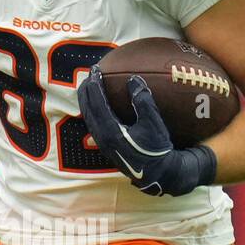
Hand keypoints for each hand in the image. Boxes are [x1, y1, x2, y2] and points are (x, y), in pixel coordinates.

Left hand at [77, 67, 216, 196]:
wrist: (158, 174)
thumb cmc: (157, 150)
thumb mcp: (154, 124)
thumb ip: (143, 101)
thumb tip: (134, 80)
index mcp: (111, 131)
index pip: (97, 103)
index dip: (94, 85)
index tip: (95, 70)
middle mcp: (102, 138)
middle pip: (87, 109)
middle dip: (86, 90)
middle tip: (90, 74)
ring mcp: (103, 143)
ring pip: (88, 117)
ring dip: (88, 100)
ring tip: (90, 86)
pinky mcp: (107, 146)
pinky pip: (94, 123)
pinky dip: (93, 110)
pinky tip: (99, 104)